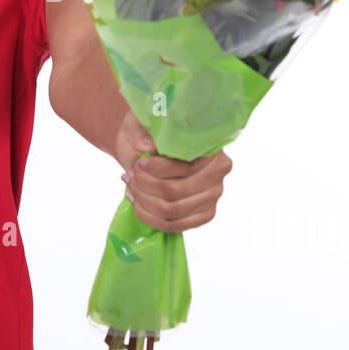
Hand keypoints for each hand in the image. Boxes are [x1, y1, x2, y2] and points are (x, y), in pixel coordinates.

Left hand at [112, 109, 231, 232]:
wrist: (144, 145)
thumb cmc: (147, 132)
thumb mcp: (141, 124)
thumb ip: (142, 132)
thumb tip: (148, 145)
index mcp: (210, 146)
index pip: (186, 167)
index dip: (159, 169)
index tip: (138, 164)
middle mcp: (218, 172)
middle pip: (177, 191)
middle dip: (146, 185)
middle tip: (130, 175)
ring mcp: (213, 195)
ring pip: (172, 210)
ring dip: (144, 200)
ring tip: (130, 186)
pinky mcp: (204, 214)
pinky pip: (174, 225)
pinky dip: (148, 216)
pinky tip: (135, 201)